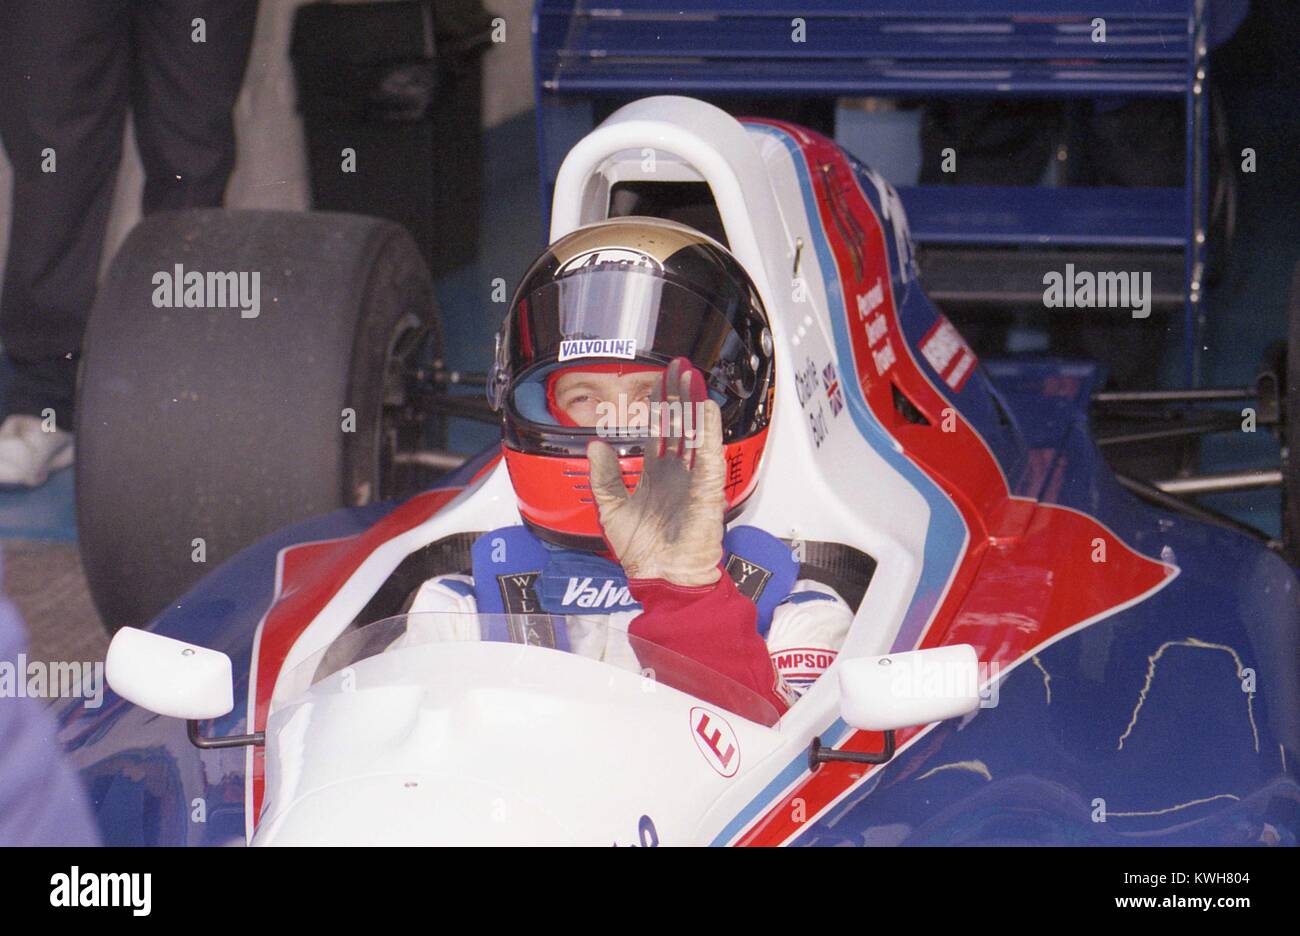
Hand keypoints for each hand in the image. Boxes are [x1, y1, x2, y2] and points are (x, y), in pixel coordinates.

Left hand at [586, 358, 725, 586]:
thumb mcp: (611, 508)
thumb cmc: (641, 552)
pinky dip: (708, 431)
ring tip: (690, 377)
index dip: (659, 407)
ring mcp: (693, 480)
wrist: (660, 577)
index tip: (657, 382)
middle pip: (679, 426)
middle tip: (677, 368)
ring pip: (694, 434)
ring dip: (692, 405)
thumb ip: (604, 476)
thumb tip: (596, 445)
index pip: (660, 432)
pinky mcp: (707, 490)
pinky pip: (708, 455)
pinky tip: (706, 408)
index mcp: (657, 476)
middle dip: (677, 396)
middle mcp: (677, 473)